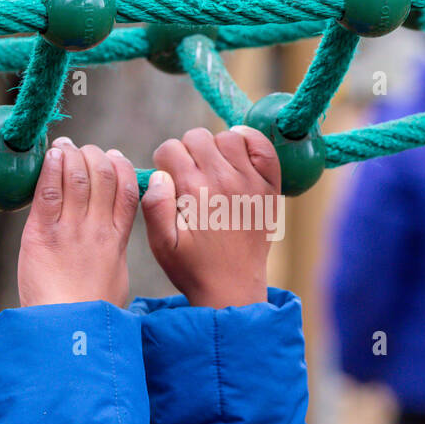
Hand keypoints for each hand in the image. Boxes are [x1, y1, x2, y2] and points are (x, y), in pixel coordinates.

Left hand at [17, 137, 138, 308]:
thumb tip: (111, 241)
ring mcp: (71, 229)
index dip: (120, 166)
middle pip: (103, 175)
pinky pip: (48, 191)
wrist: (69, 330)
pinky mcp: (42, 232)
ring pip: (77, 175)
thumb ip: (113, 253)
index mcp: (118, 239)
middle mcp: (98, 228)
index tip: (112, 158)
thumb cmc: (92, 312)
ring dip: (71, 154)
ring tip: (64, 146)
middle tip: (82, 151)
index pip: (127, 188)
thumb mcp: (116, 278)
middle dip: (94, 155)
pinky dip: (50, 168)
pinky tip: (51, 155)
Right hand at [142, 126, 281, 308]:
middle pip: (197, 137)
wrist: (234, 287)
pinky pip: (262, 145)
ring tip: (212, 170)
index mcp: (194, 191)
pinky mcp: (270, 186)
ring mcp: (251, 181)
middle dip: (187, 152)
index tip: (170, 180)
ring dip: (215, 147)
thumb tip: (160, 174)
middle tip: (189, 177)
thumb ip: (154, 206)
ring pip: (228, 136)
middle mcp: (224, 180)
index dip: (164, 162)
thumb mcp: (162, 244)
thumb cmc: (193, 267)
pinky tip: (237, 154)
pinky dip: (250, 141)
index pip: (171, 148)